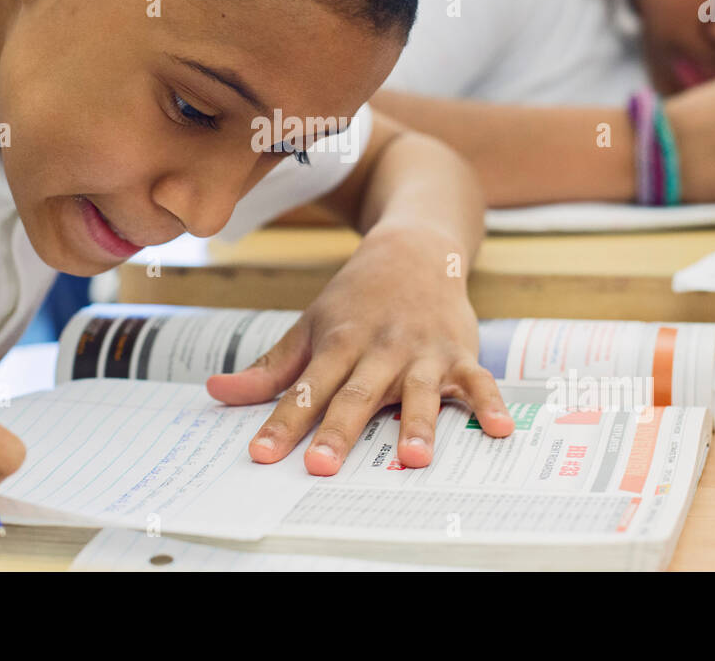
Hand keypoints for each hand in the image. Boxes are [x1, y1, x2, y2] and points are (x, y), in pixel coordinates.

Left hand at [205, 225, 514, 474]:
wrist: (414, 249)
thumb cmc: (356, 298)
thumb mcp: (309, 325)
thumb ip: (270, 367)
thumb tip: (216, 391)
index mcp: (337, 343)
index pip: (305, 388)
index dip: (282, 422)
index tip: (262, 454)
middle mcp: (378, 348)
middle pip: (356, 394)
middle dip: (339, 430)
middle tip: (322, 466)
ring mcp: (421, 351)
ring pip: (417, 390)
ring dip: (416, 422)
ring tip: (412, 457)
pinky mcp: (458, 352)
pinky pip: (478, 380)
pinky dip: (490, 403)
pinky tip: (498, 430)